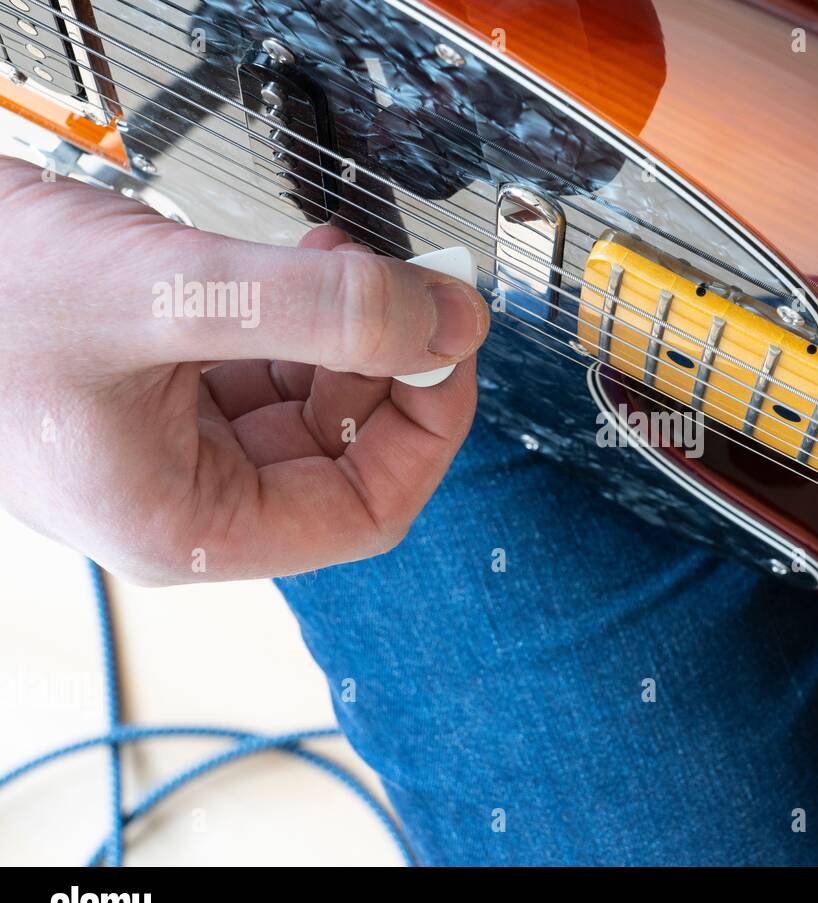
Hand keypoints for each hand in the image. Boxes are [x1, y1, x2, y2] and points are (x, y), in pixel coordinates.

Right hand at [0, 157, 488, 584]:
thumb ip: (319, 310)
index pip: (368, 510)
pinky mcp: (159, 391)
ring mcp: (171, 445)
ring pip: (308, 403)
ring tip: (336, 258)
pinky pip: (262, 367)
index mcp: (190, 523)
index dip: (429, 429)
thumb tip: (445, 322)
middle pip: (345, 451)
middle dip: (385, 363)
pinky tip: (294, 265)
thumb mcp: (170, 294)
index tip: (451, 348)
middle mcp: (188, 496)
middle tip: (406, 285)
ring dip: (343, 331)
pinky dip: (295, 319)